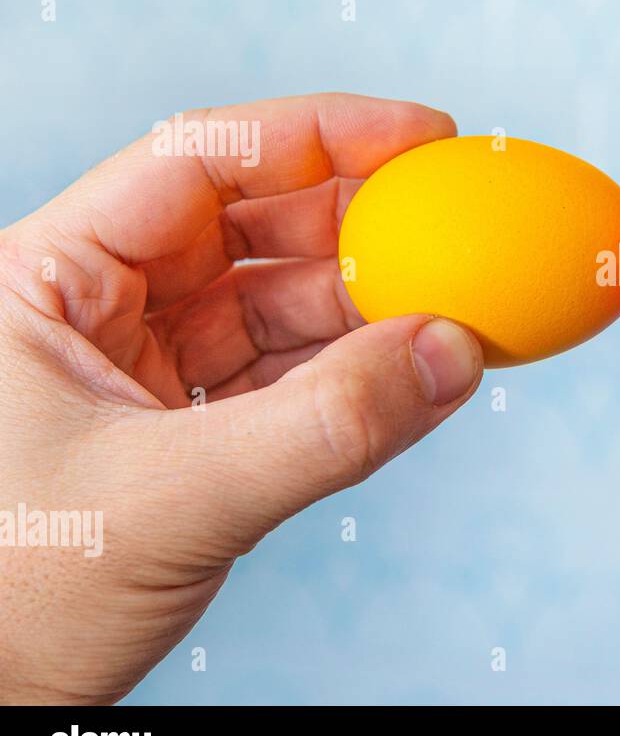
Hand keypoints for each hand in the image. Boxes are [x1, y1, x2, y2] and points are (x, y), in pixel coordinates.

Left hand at [0, 93, 482, 702]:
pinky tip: (415, 370)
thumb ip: (323, 427)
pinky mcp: (185, 428)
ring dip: (370, 306)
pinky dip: (355, 373)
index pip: (195, 162)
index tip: (425, 136)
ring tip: (455, 309)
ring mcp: (144, 368)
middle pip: (251, 224)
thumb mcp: (168, 498)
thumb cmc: (8, 600)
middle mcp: (98, 308)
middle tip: (459, 223)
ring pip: (278, 304)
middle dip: (359, 222)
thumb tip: (450, 353)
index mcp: (47, 278)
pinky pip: (288, 376)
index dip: (318, 134)